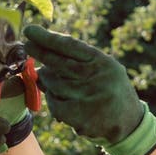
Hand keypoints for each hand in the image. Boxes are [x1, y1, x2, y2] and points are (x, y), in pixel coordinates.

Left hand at [22, 25, 155, 154]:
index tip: (30, 31)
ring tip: (52, 79)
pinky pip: (55, 103)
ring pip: (54, 84)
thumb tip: (43, 56)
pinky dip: (53, 101)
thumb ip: (77, 62)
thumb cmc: (109, 91)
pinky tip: (61, 100)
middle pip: (59, 63)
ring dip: (48, 81)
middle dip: (40, 53)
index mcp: (104, 63)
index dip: (48, 38)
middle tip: (27, 46)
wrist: (128, 123)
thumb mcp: (101, 71)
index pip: (71, 46)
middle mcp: (98, 78)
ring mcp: (89, 97)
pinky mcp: (80, 116)